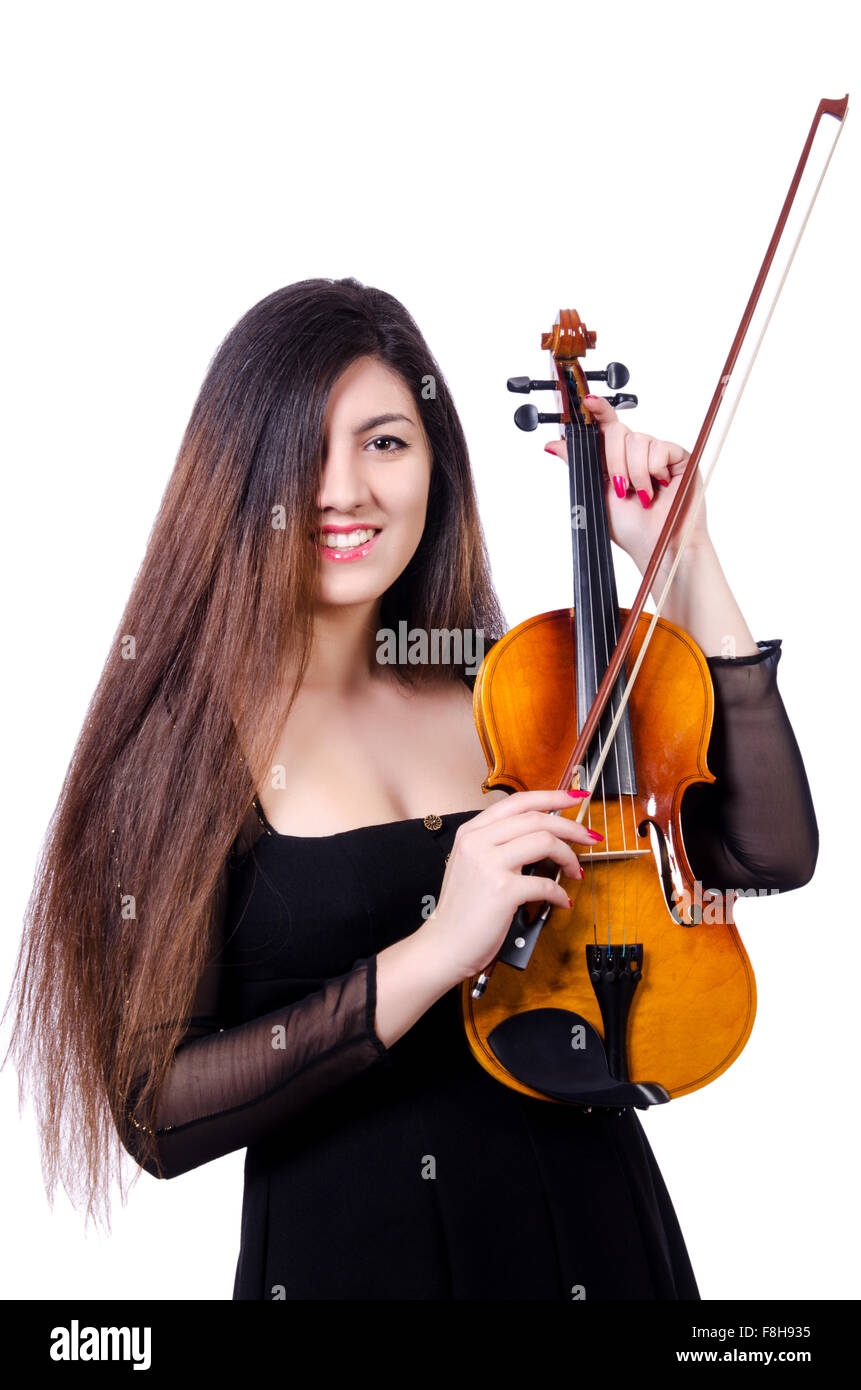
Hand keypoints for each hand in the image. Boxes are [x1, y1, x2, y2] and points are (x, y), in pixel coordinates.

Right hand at [418, 789, 599, 982]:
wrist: (444, 946)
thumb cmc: (462, 911)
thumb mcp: (473, 865)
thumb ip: (499, 845)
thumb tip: (543, 836)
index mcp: (471, 832)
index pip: (518, 802)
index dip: (552, 796)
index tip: (575, 798)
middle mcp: (478, 842)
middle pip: (537, 819)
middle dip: (571, 827)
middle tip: (589, 837)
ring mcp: (488, 864)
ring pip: (545, 842)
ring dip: (569, 857)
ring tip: (575, 871)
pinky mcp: (502, 891)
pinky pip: (546, 884)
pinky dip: (561, 893)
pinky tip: (562, 900)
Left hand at [543, 395, 708, 573]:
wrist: (657, 546)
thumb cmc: (630, 528)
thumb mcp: (595, 493)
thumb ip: (578, 464)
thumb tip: (552, 444)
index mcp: (616, 459)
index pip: (606, 426)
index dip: (598, 411)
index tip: (586, 401)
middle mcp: (637, 453)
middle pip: (618, 430)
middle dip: (614, 460)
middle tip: (620, 487)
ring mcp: (659, 454)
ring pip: (638, 440)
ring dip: (635, 472)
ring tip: (642, 495)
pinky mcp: (680, 457)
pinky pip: (660, 447)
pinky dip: (654, 469)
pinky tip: (660, 486)